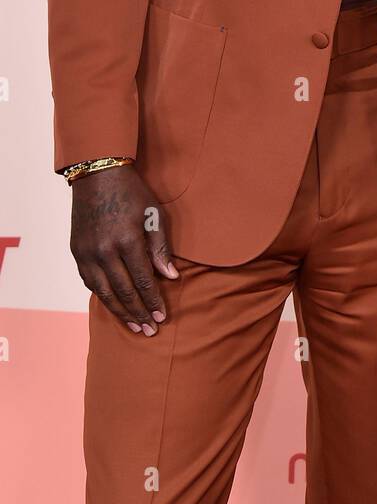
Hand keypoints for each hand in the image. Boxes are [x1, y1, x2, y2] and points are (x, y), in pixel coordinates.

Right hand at [69, 165, 177, 334]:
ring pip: (103, 292)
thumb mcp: (154, 215)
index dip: (153, 301)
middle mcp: (104, 250)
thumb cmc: (132, 192)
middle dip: (138, 313)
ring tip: (134, 326)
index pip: (143, 280)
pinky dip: (103, 297)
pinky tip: (114, 306)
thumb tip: (171, 277)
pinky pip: (90, 282)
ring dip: (120, 311)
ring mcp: (87, 252)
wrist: (97, 173)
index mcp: (127, 240)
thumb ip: (161, 248)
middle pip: (123, 291)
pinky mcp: (77, 251)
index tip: (162, 317)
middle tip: (150, 330)